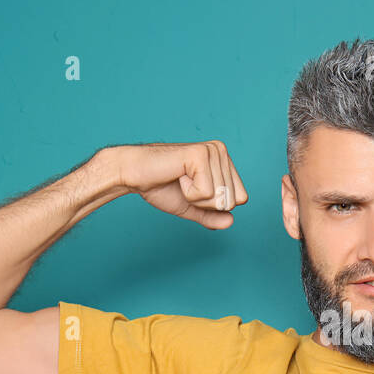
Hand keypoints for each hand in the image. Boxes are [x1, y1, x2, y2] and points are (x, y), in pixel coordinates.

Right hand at [117, 141, 248, 228]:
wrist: (133, 175)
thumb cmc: (161, 186)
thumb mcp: (192, 206)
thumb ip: (212, 216)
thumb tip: (231, 222)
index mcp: (223, 161)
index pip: (240, 198)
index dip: (214, 205)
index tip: (193, 190)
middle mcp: (221, 152)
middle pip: (231, 200)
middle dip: (205, 203)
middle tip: (184, 186)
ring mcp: (212, 151)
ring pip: (220, 198)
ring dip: (195, 198)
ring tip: (180, 180)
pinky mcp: (200, 154)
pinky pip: (206, 193)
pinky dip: (189, 193)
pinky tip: (177, 176)